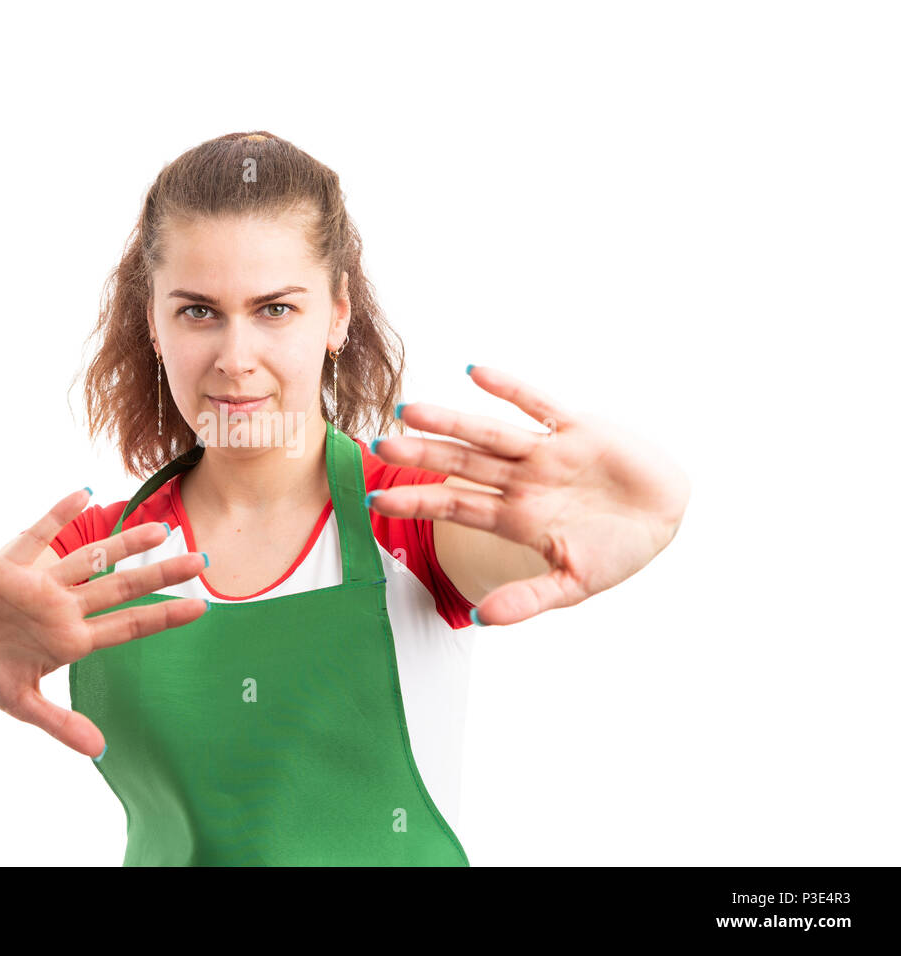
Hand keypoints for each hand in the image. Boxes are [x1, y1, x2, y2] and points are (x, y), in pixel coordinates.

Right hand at [0, 488, 208, 757]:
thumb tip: (98, 751)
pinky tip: (82, 495)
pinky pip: (34, 536)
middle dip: (160, 575)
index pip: (128, 626)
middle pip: (122, 587)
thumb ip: (60, 723)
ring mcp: (38, 585)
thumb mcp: (19, 703)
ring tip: (160, 528)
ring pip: (89, 559)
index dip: (164, 617)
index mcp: (71, 639)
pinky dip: (57, 515)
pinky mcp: (6, 566)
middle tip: (202, 560)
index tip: (202, 609)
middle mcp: (63, 607)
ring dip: (123, 544)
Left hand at [368, 365, 690, 625]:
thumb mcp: (572, 585)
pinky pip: (537, 405)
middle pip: (461, 465)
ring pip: (489, 434)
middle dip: (421, 456)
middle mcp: (521, 481)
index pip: (454, 506)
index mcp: (514, 516)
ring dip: (451, 422)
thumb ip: (527, 600)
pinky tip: (474, 372)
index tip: (374, 502)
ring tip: (410, 409)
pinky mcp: (577, 430)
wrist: (666, 517)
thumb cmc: (615, 551)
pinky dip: (509, 388)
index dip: (416, 502)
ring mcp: (545, 454)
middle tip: (378, 445)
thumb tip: (479, 619)